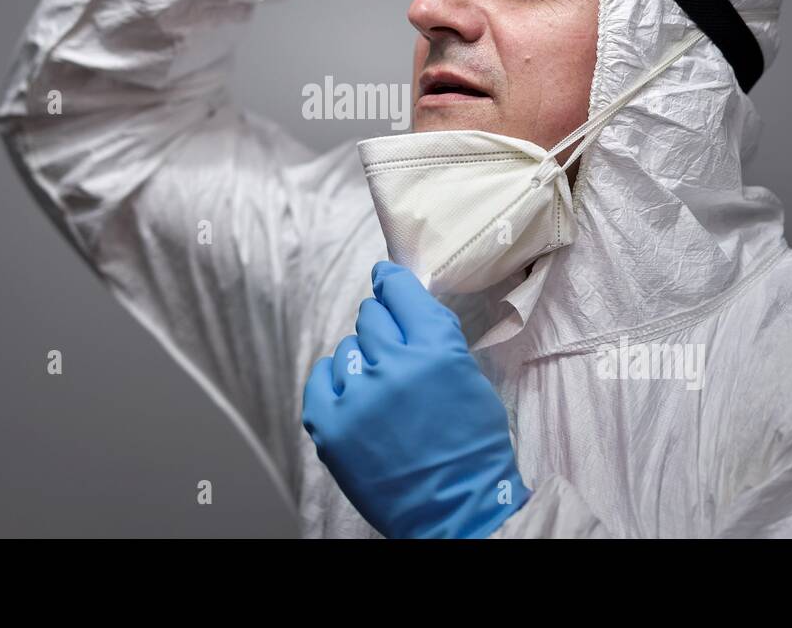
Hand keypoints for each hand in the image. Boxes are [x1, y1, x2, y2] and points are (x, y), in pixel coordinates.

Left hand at [302, 261, 530, 537]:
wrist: (455, 511)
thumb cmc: (470, 448)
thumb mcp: (469, 379)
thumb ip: (434, 337)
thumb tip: (403, 299)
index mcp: (436, 351)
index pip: (400, 292)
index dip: (391, 283)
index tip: (384, 280)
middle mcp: (393, 367)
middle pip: (371, 316)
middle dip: (384, 329)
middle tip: (396, 358)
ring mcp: (357, 397)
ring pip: (347, 348)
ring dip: (363, 362)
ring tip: (384, 396)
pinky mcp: (330, 425)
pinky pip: (321, 376)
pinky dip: (336, 383)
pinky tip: (356, 399)